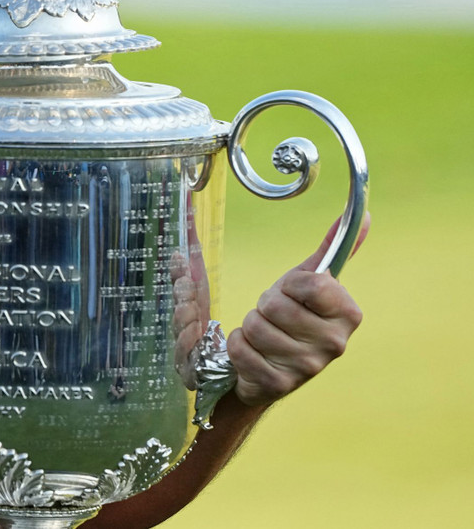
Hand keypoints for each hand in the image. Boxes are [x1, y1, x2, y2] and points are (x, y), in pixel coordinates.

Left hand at [227, 215, 369, 406]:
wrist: (270, 365)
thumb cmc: (291, 316)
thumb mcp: (309, 281)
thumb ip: (334, 249)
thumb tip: (363, 215)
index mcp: (348, 314)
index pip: (307, 283)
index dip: (289, 284)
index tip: (292, 294)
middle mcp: (335, 343)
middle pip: (274, 305)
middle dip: (264, 306)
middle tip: (273, 317)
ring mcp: (309, 367)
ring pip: (254, 326)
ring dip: (249, 326)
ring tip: (263, 334)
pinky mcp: (279, 385)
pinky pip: (240, 349)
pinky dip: (236, 346)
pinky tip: (252, 353)